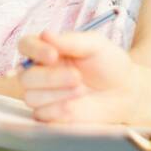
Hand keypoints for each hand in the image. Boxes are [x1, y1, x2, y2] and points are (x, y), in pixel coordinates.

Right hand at [16, 30, 139, 123]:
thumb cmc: (109, 64)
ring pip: (30, 97)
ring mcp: (43, 94)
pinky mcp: (49, 115)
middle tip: (77, 77)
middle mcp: (41, 72)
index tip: (53, 55)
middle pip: (25, 76)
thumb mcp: (95, 45)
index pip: (26, 45)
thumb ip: (71, 40)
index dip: (34, 50)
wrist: (125, 92)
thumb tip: (45, 35)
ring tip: (81, 90)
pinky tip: (74, 107)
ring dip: (56, 95)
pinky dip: (57, 111)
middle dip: (50, 78)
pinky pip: (40, 115)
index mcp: (48, 50)